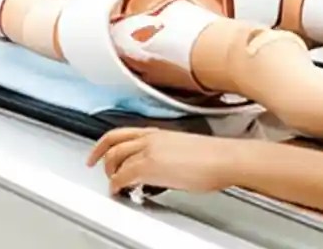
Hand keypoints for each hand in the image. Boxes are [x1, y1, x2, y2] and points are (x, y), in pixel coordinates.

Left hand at [86, 127, 230, 195]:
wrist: (223, 158)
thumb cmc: (214, 156)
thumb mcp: (184, 147)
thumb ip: (167, 153)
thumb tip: (164, 166)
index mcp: (159, 132)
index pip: (122, 133)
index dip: (105, 144)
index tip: (100, 152)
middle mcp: (150, 138)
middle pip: (112, 143)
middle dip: (101, 158)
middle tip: (99, 169)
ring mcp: (148, 151)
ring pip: (114, 158)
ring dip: (110, 172)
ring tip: (115, 183)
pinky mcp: (148, 166)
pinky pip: (122, 176)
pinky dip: (117, 185)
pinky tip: (120, 191)